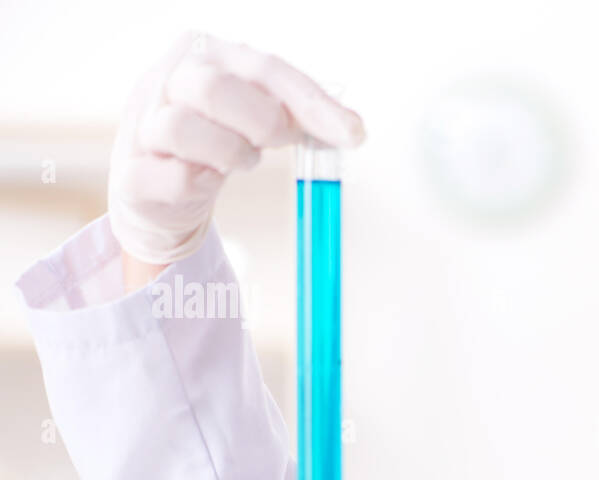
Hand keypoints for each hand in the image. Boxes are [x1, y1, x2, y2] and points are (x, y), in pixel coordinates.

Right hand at [109, 30, 364, 264]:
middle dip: (260, 123)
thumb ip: (298, 115)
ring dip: (228, 154)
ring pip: (181, 128)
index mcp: (205, 54)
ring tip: (237, 161)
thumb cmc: (216, 143)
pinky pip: (170, 177)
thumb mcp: (257, 116)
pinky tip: (204, 182)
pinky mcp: (130, 173)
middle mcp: (166, 79)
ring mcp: (142, 123)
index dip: (311, 103)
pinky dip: (197, 184)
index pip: (263, 67)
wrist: (159, 192)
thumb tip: (353, 128)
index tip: (352, 135)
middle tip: (273, 145)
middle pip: (214, 88)